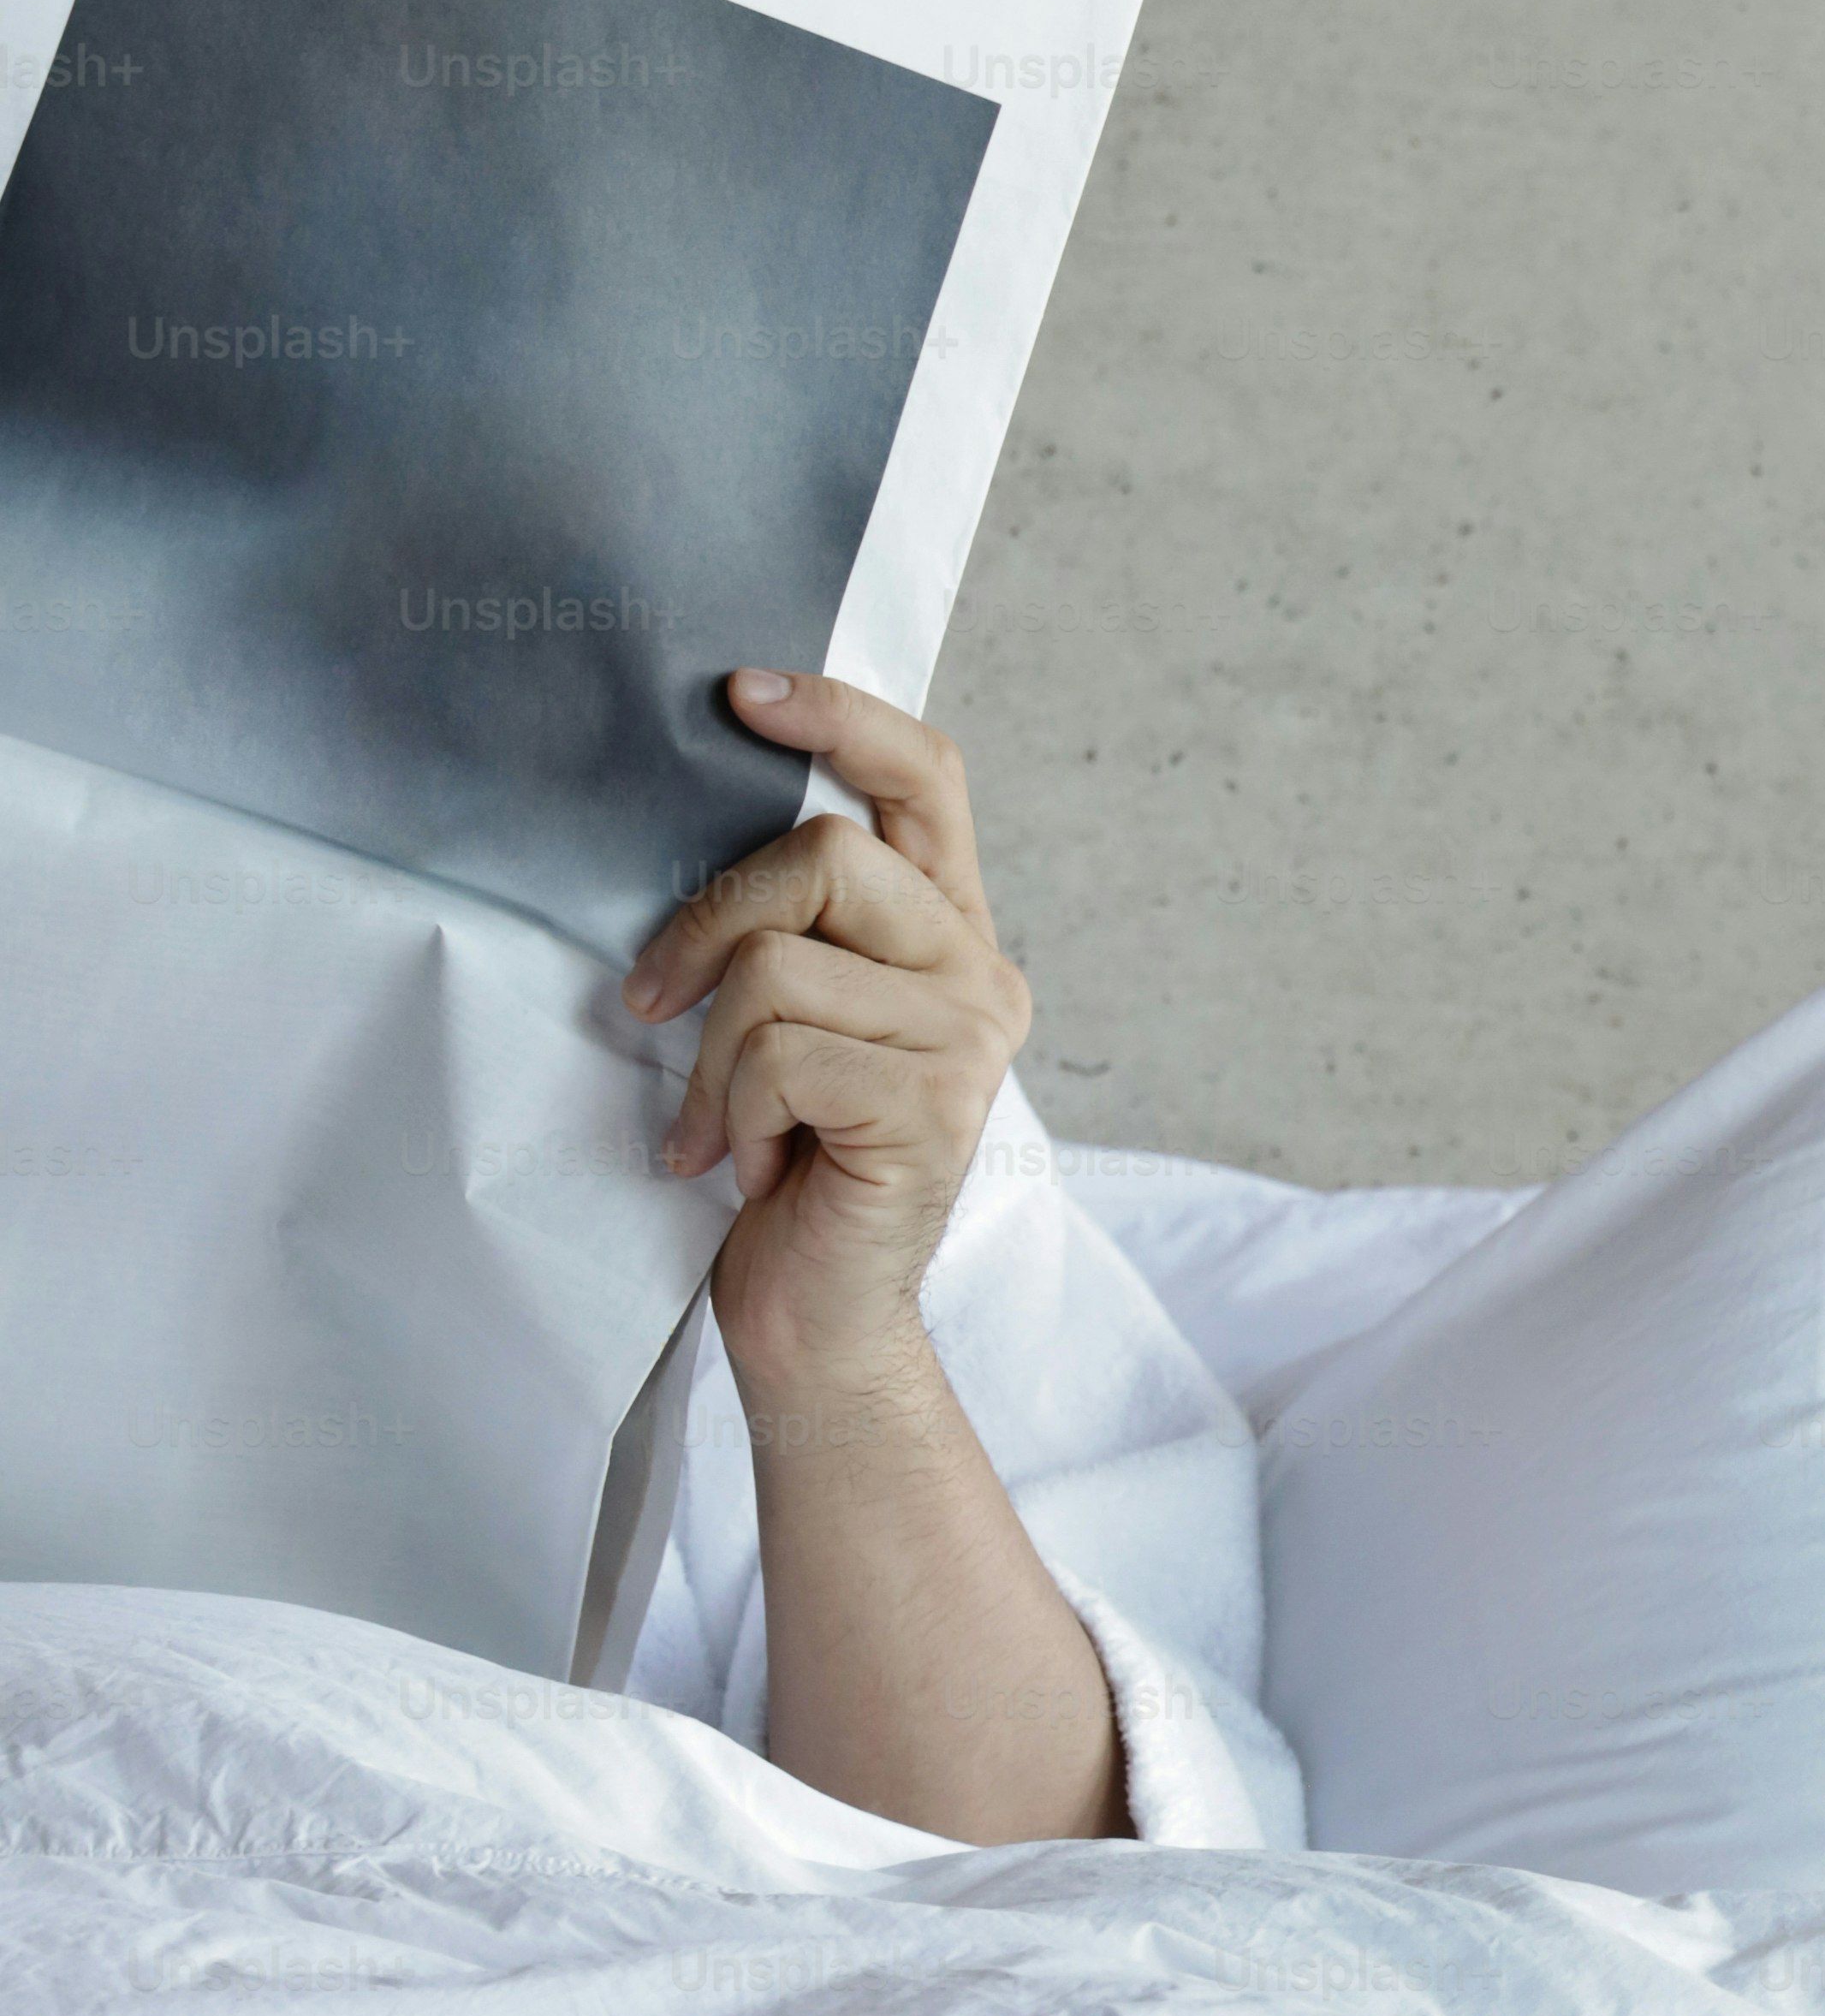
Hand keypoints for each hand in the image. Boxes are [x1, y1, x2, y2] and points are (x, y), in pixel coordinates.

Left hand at [623, 669, 1032, 1401]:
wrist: (820, 1324)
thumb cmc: (787, 1171)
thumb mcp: (791, 1022)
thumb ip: (796, 930)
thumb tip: (704, 826)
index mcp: (952, 940)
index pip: (926, 779)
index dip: (842, 716)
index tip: (740, 691)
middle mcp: (980, 979)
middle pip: (828, 856)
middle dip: (709, 921)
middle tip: (654, 1001)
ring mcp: (965, 1044)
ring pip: (781, 964)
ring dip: (710, 1056)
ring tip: (720, 1125)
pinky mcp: (928, 1108)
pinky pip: (778, 1052)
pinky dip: (728, 1111)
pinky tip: (742, 1165)